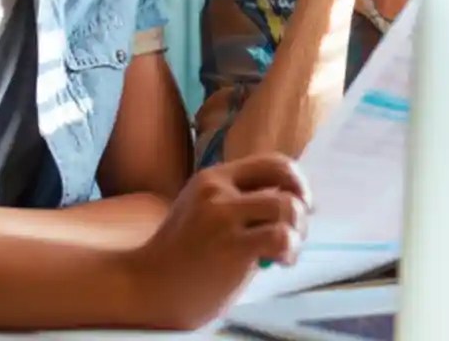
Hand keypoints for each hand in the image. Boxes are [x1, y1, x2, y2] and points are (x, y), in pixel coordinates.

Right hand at [127, 153, 312, 329]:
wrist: (146, 287)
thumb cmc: (181, 256)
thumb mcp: (205, 211)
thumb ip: (239, 200)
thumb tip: (290, 200)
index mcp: (213, 177)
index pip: (271, 162)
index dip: (296, 180)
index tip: (301, 203)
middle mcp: (218, 191)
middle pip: (285, 179)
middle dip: (302, 205)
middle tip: (296, 230)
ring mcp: (223, 217)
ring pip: (287, 207)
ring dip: (298, 231)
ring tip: (286, 252)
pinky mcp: (231, 246)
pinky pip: (280, 236)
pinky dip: (290, 248)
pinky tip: (280, 262)